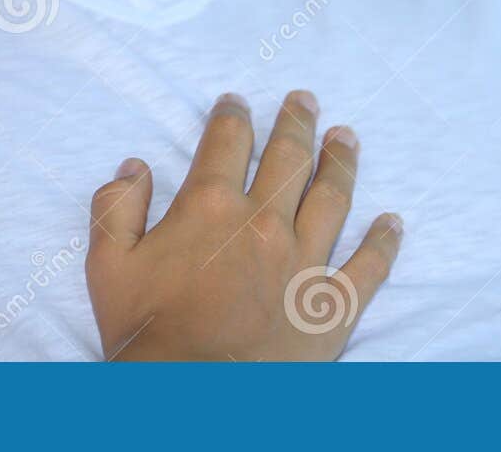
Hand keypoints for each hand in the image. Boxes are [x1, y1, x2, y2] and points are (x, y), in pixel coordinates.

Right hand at [86, 90, 402, 360]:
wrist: (194, 400)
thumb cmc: (148, 336)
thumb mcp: (107, 268)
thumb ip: (115, 209)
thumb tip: (134, 166)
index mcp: (209, 207)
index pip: (226, 142)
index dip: (232, 116)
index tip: (236, 102)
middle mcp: (264, 222)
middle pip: (287, 157)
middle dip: (296, 122)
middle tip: (306, 100)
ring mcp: (304, 262)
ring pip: (332, 198)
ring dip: (340, 163)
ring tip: (347, 138)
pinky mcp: (332, 306)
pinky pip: (368, 267)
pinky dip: (384, 243)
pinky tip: (393, 222)